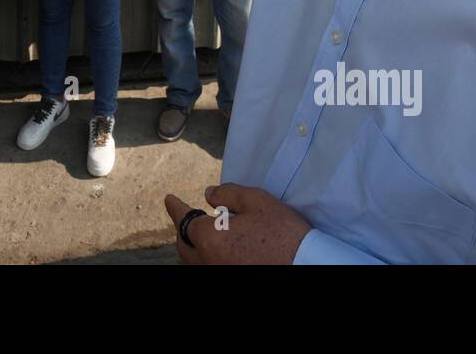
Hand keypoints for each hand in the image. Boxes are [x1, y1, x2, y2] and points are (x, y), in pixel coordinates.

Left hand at [163, 184, 312, 264]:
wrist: (306, 265)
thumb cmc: (283, 232)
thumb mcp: (257, 202)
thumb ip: (228, 195)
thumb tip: (209, 194)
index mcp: (210, 237)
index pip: (184, 219)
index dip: (175, 207)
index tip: (169, 199)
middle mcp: (207, 260)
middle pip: (184, 245)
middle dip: (183, 229)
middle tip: (186, 216)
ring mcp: (217, 273)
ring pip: (194, 261)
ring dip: (193, 245)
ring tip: (200, 233)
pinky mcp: (231, 280)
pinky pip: (207, 267)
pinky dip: (205, 257)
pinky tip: (217, 250)